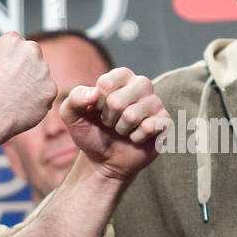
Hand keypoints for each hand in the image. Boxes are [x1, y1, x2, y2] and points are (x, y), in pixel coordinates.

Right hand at [0, 32, 55, 147]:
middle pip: (33, 58)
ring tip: (14, 98)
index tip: (5, 70)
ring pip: (40, 76)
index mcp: (13, 40)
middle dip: (25, 70)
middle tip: (12, 85)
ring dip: (32, 84)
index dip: (11, 60)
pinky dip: (37, 100)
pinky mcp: (51, 89)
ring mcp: (44, 70)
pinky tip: (23, 106)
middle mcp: (31, 51)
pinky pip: (46, 93)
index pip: (18, 45)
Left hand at [61, 68, 168, 182]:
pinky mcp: (165, 121)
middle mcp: (141, 84)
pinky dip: (136, 138)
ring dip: (121, 129)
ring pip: (132, 116)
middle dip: (109, 119)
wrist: (104, 160)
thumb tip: (94, 94)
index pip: (106, 83)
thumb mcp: (72, 115)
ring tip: (122, 130)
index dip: (97, 103)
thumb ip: (75, 99)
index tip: (98, 110)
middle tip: (111, 123)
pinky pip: (149, 128)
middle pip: (117, 101)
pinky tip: (136, 137)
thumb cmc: (91, 132)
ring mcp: (155, 102)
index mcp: (121, 76)